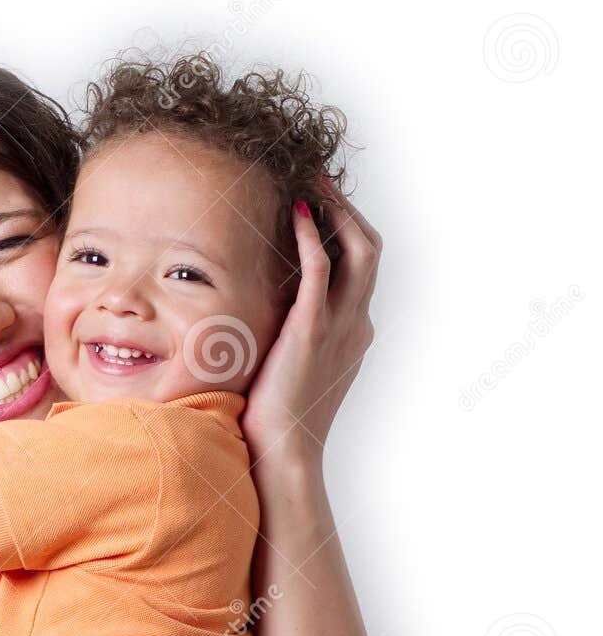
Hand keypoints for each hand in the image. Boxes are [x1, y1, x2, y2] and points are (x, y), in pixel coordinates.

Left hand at [240, 185, 380, 474]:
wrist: (283, 455)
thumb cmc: (277, 418)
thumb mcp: (292, 366)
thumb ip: (291, 333)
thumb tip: (264, 309)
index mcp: (353, 332)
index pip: (363, 265)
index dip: (347, 229)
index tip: (321, 203)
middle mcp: (355, 324)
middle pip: (370, 249)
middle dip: (348, 209)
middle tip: (321, 180)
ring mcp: (339, 327)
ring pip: (359, 250)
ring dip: (338, 211)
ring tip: (313, 184)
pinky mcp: (312, 331)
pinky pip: (321, 270)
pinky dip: (313, 236)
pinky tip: (296, 213)